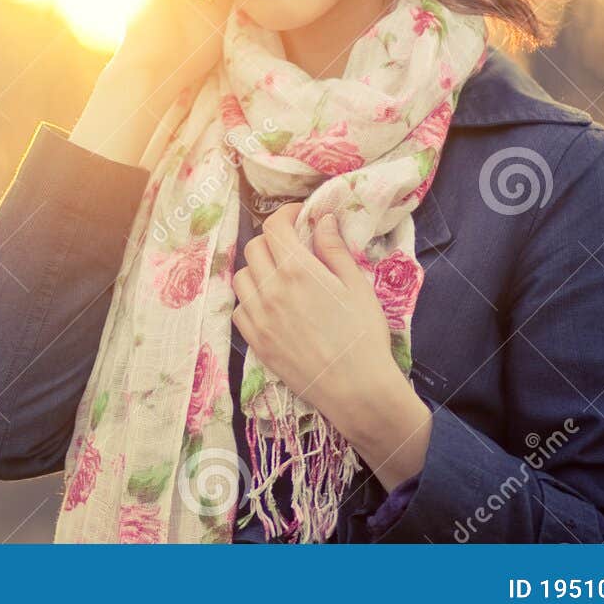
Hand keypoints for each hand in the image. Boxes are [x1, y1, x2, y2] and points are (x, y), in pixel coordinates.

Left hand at [231, 200, 430, 486]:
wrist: (356, 388)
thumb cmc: (363, 334)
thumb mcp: (356, 285)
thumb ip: (334, 249)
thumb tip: (322, 219)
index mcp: (298, 270)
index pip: (275, 226)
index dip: (286, 214)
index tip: (299, 217)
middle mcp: (271, 289)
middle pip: (255, 247)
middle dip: (273, 240)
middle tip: (293, 247)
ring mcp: (259, 316)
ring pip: (242, 276)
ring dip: (258, 268)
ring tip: (279, 276)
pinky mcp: (255, 341)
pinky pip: (239, 308)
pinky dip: (251, 299)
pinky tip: (271, 305)